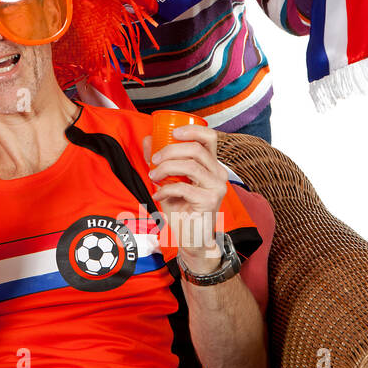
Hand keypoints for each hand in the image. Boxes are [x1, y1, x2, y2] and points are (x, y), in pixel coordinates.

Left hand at [143, 126, 227, 273]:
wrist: (191, 237)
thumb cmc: (181, 208)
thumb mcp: (168, 180)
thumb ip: (160, 160)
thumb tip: (148, 139)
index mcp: (211, 165)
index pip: (209, 137)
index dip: (192, 129)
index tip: (173, 132)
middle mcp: (218, 173)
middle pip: (196, 149)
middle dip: (170, 150)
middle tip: (154, 160)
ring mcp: (216, 187)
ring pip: (190, 165)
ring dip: (165, 168)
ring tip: (153, 177)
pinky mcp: (209, 201)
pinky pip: (183, 187)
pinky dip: (165, 189)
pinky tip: (158, 195)